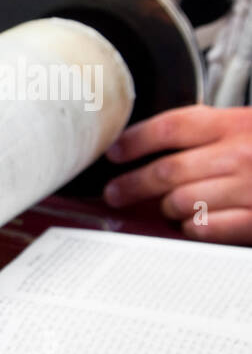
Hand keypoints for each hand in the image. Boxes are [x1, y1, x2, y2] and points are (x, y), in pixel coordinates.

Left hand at [104, 105, 251, 244]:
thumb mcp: (246, 126)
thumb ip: (207, 131)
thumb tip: (150, 140)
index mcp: (235, 125)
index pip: (171, 128)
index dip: (134, 141)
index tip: (114, 152)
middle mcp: (240, 155)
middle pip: (167, 170)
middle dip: (132, 184)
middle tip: (114, 193)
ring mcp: (248, 189)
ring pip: (180, 202)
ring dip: (165, 208)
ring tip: (165, 207)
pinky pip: (203, 228)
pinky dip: (190, 227)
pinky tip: (191, 222)